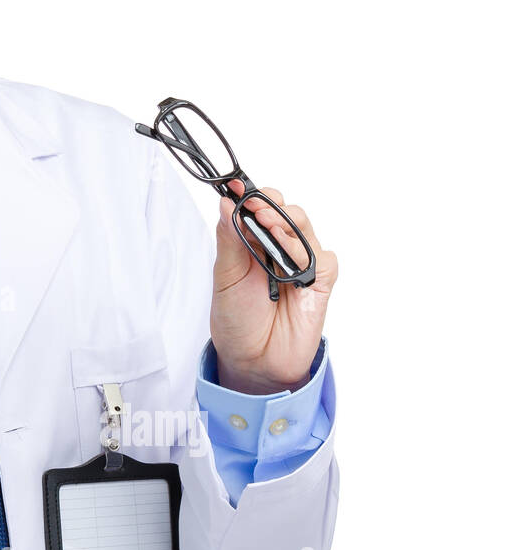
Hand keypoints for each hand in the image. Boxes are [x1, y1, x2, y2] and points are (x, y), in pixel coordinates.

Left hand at [209, 183, 337, 394]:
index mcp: (252, 244)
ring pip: (304, 229)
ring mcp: (301, 265)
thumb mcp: (225, 278)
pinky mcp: (320, 283)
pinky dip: (308, 255)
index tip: (237, 187)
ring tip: (269, 228)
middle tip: (256, 209)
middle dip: (271, 205)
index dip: (250, 195)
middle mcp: (278, 250)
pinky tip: (292, 263)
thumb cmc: (237, 320)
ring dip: (287, 225)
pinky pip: (324, 258)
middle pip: (285, 212)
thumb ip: (229, 240)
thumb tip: (225, 204)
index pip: (257, 209)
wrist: (253, 361)